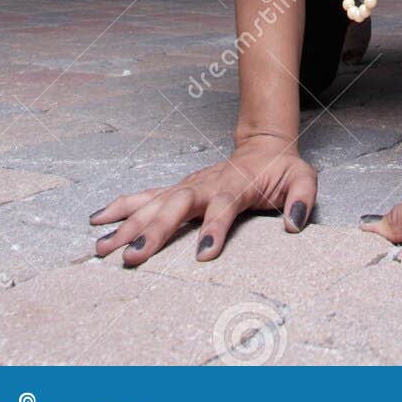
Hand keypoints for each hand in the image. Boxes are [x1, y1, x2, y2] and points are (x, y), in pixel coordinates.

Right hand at [88, 132, 316, 265]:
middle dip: (153, 231)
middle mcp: (205, 184)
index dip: (215, 227)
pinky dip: (120, 207)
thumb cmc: (282, 168)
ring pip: (153, 203)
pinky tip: (98, 221)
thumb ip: (302, 197)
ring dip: (127, 224)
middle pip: (177, 206)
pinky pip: (144, 196)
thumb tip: (294, 223)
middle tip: (131, 255)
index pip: (224, 205)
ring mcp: (187, 185)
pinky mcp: (177, 189)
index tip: (204, 253)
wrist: (264, 146)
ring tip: (102, 245)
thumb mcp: (303, 178)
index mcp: (236, 184)